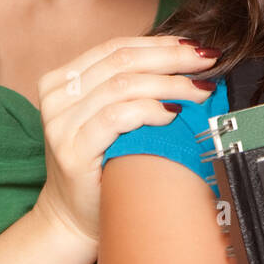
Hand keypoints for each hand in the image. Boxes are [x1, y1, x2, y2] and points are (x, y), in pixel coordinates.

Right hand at [31, 35, 217, 246]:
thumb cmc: (100, 165)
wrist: (73, 219)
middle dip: (172, 58)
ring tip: (200, 90)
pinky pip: (117, 118)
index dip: (159, 43)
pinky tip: (174, 113)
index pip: (117, 48)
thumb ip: (129, 88)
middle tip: (208, 60)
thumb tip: (186, 59)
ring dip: (170, 84)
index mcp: (61, 80)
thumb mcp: (106, 116)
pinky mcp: (72, 150)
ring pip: (124, 86)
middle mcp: (56, 96)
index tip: (195, 46)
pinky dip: (150, 110)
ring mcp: (61, 123)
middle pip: (123, 61)